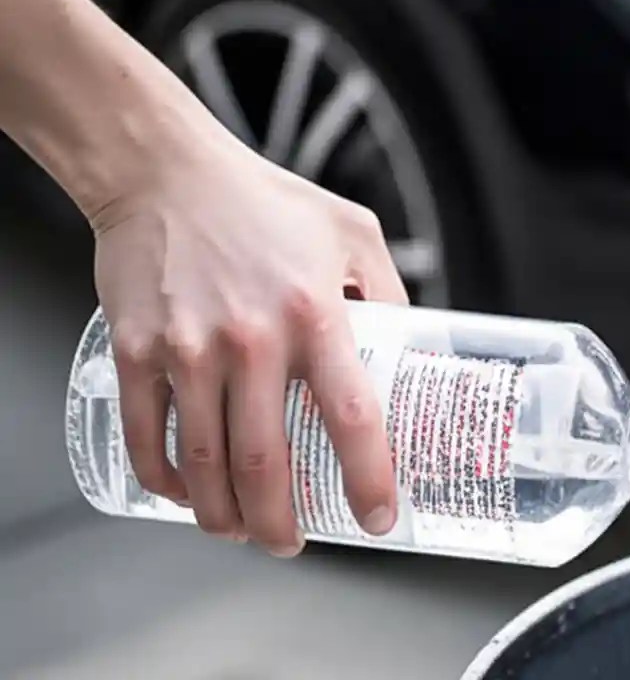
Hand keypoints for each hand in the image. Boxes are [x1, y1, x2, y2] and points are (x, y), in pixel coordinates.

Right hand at [92, 140, 406, 557]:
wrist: (163, 168)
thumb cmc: (265, 200)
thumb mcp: (353, 232)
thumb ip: (387, 292)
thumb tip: (411, 349)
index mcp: (316, 314)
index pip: (352, 418)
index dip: (370, 479)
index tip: (379, 517)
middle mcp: (252, 340)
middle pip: (267, 465)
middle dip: (281, 526)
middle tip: (292, 544)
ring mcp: (187, 349)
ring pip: (204, 465)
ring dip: (223, 517)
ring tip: (240, 531)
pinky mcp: (134, 350)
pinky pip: (147, 436)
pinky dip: (166, 480)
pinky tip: (186, 493)